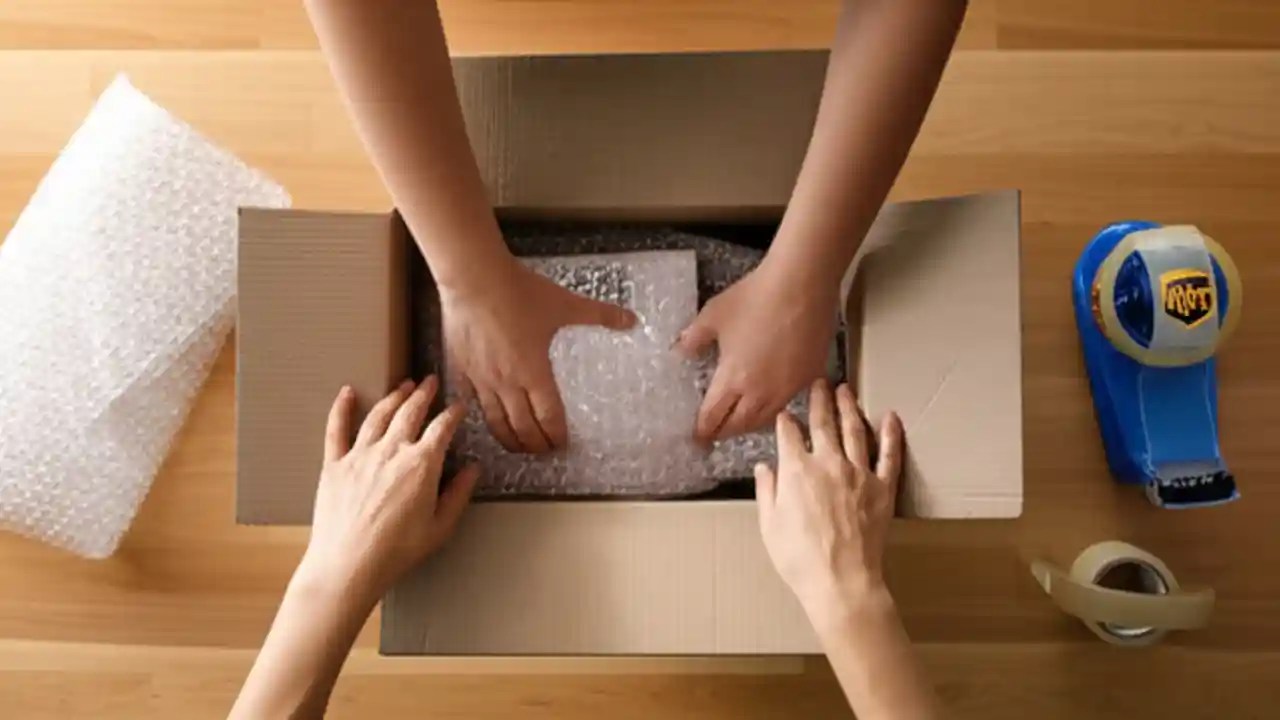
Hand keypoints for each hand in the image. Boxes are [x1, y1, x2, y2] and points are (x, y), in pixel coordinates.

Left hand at [300, 376, 478, 600]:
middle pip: (410, 411)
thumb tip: (472, 470)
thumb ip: (458, 494)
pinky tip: (347, 392)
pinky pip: (337, 429)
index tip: (458, 407)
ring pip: (379, 414)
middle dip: (423, 394)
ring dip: (394, 396)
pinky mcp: (335, 464)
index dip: (453, 414)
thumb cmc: (397, 552)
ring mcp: (360, 455)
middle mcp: (391, 451)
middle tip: (430, 382)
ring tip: (403, 385)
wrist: (348, 566)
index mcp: (421, 465)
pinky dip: (342, 407)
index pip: (442, 428)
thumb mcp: (440, 528)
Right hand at [442, 259, 636, 452]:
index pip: (548, 416)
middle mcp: (507, 383)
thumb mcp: (564, 304)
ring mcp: (481, 379)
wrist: (474, 278)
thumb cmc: (520, 293)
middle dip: (535, 444)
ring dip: (509, 439)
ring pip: (495, 421)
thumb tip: (631, 320)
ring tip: (518, 448)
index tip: (562, 445)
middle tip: (543, 453)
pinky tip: (486, 419)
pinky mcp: (461, 369)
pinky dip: (482, 416)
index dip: (556, 435)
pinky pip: (471, 401)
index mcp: (534, 372)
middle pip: (522, 427)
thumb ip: (599, 315)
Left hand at [676, 262, 837, 441]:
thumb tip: (679, 351)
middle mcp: (761, 393)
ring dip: (749, 425)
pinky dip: (774, 408)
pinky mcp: (810, 377)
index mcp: (733, 380)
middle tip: (714, 434)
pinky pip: (789, 402)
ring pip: (766, 419)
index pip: (713, 416)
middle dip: (724, 432)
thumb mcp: (713, 315)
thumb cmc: (754, 298)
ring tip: (739, 424)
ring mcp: (788, 388)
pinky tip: (770, 401)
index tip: (696, 438)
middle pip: (740, 425)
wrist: (802, 285)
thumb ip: (693, 338)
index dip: (702, 430)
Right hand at [754, 380, 902, 618]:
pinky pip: (888, 454)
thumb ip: (767, 491)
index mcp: (796, 471)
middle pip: (823, 423)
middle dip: (819, 399)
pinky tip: (890, 417)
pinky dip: (890, 434)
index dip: (786, 421)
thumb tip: (765, 468)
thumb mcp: (769, 526)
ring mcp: (858, 473)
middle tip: (819, 382)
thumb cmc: (800, 559)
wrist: (841, 581)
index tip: (785, 414)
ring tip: (847, 390)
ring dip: (849, 407)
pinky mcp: (882, 488)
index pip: (789, 434)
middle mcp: (828, 463)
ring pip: (854, 430)